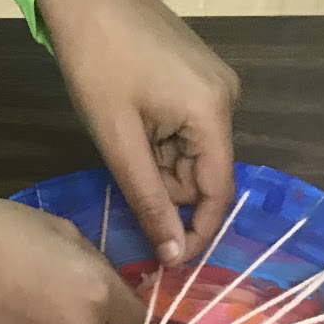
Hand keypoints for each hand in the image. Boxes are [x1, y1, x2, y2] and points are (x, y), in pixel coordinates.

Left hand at [39, 0, 238, 263]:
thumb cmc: (97, 63)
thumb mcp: (120, 143)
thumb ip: (150, 202)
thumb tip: (173, 255)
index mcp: (213, 113)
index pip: (218, 194)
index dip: (195, 233)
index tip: (167, 260)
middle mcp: (226, 101)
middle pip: (203, 176)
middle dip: (166, 190)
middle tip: (125, 171)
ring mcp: (214, 87)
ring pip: (191, 158)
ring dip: (158, 166)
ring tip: (124, 139)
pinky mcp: (199, 80)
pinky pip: (186, 133)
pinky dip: (159, 145)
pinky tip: (133, 125)